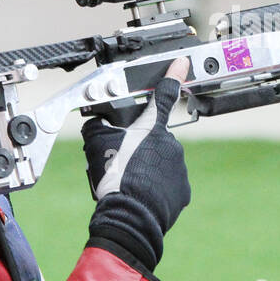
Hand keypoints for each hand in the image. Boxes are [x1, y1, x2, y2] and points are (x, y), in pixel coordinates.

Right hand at [81, 59, 190, 269]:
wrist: (130, 217)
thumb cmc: (115, 178)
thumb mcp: (97, 144)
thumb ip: (99, 124)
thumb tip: (96, 118)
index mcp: (151, 128)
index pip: (162, 95)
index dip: (172, 76)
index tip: (182, 63)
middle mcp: (171, 144)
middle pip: (154, 139)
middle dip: (140, 148)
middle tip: (123, 164)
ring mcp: (180, 168)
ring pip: (161, 163)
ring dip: (148, 170)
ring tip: (130, 184)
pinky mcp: (183, 190)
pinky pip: (168, 184)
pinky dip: (156, 188)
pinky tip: (142, 196)